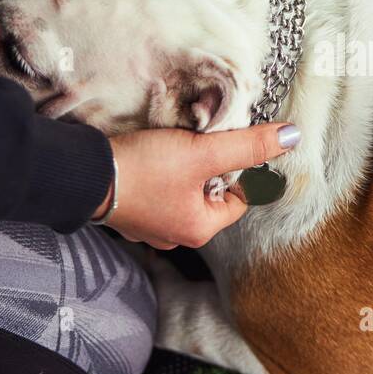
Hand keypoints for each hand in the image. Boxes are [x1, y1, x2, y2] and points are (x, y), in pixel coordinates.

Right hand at [91, 122, 300, 248]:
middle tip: (201, 141)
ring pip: (184, 190)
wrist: (81, 173)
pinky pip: (158, 190)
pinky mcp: (129, 209)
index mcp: (199, 229)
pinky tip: (154, 155)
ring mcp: (149, 225)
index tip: (227, 143)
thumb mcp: (203, 152)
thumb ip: (247, 146)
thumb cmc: (144, 169)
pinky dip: (161, 172)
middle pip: (212, 194)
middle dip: (211, 166)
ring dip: (185, 167)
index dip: (239, 167)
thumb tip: (291, 138)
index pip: (240, 197)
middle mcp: (176, 235)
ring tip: (177, 145)